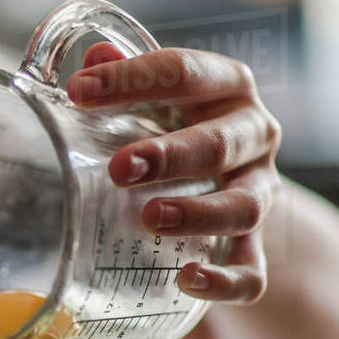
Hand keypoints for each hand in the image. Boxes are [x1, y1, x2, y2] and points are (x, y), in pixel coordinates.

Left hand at [66, 44, 281, 302]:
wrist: (231, 182)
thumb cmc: (179, 128)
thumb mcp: (157, 99)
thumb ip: (127, 80)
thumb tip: (91, 57)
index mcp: (226, 87)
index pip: (183, 72)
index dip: (130, 80)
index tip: (77, 93)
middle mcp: (254, 136)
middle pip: (220, 143)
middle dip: (171, 155)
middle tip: (119, 168)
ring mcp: (260, 194)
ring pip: (244, 206)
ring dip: (199, 213)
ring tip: (151, 218)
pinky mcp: (256, 249)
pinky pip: (252, 273)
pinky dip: (223, 282)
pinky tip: (186, 280)